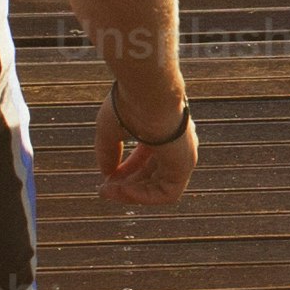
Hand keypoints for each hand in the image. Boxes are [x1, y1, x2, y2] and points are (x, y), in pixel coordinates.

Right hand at [102, 90, 197, 206]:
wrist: (147, 94)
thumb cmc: (129, 104)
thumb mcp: (110, 130)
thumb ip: (108, 152)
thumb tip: (106, 175)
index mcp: (162, 129)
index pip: (146, 157)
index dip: (126, 170)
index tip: (105, 178)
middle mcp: (176, 142)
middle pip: (152, 173)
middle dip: (127, 185)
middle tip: (104, 191)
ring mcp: (182, 154)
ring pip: (159, 186)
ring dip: (132, 193)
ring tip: (108, 192)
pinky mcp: (185, 165)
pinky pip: (167, 193)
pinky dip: (144, 196)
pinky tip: (124, 190)